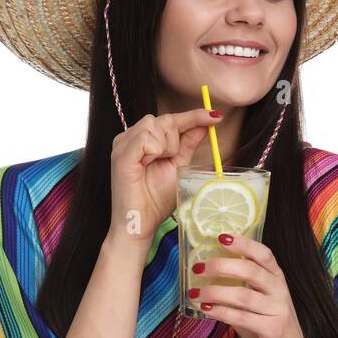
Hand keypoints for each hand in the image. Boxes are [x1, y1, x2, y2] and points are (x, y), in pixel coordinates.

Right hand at [107, 108, 223, 245]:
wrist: (141, 222)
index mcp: (143, 139)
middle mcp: (130, 138)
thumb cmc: (156, 198)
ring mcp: (122, 144)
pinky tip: (147, 166)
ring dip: (166, 147)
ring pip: (155, 125)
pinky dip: (154, 152)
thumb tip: (206, 124)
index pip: (170, 118)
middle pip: (165, 119)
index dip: (194, 116)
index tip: (217, 115)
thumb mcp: (179, 165)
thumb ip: (189, 143)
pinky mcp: (120, 154)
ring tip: (155, 166)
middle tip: (168, 161)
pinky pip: (146, 139)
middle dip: (176, 140)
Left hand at [189, 232, 309, 337]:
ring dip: (215, 292)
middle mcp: (280, 291)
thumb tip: (208, 274)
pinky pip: (241, 317)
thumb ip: (241, 287)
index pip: (263, 254)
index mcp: (277, 279)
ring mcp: (278, 310)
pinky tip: (206, 310)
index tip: (221, 237)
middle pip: (251, 270)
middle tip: (198, 268)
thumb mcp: (258, 302)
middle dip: (221, 266)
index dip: (243, 244)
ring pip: (243, 295)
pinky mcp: (272, 330)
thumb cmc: (268, 326)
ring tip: (195, 292)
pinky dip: (220, 312)